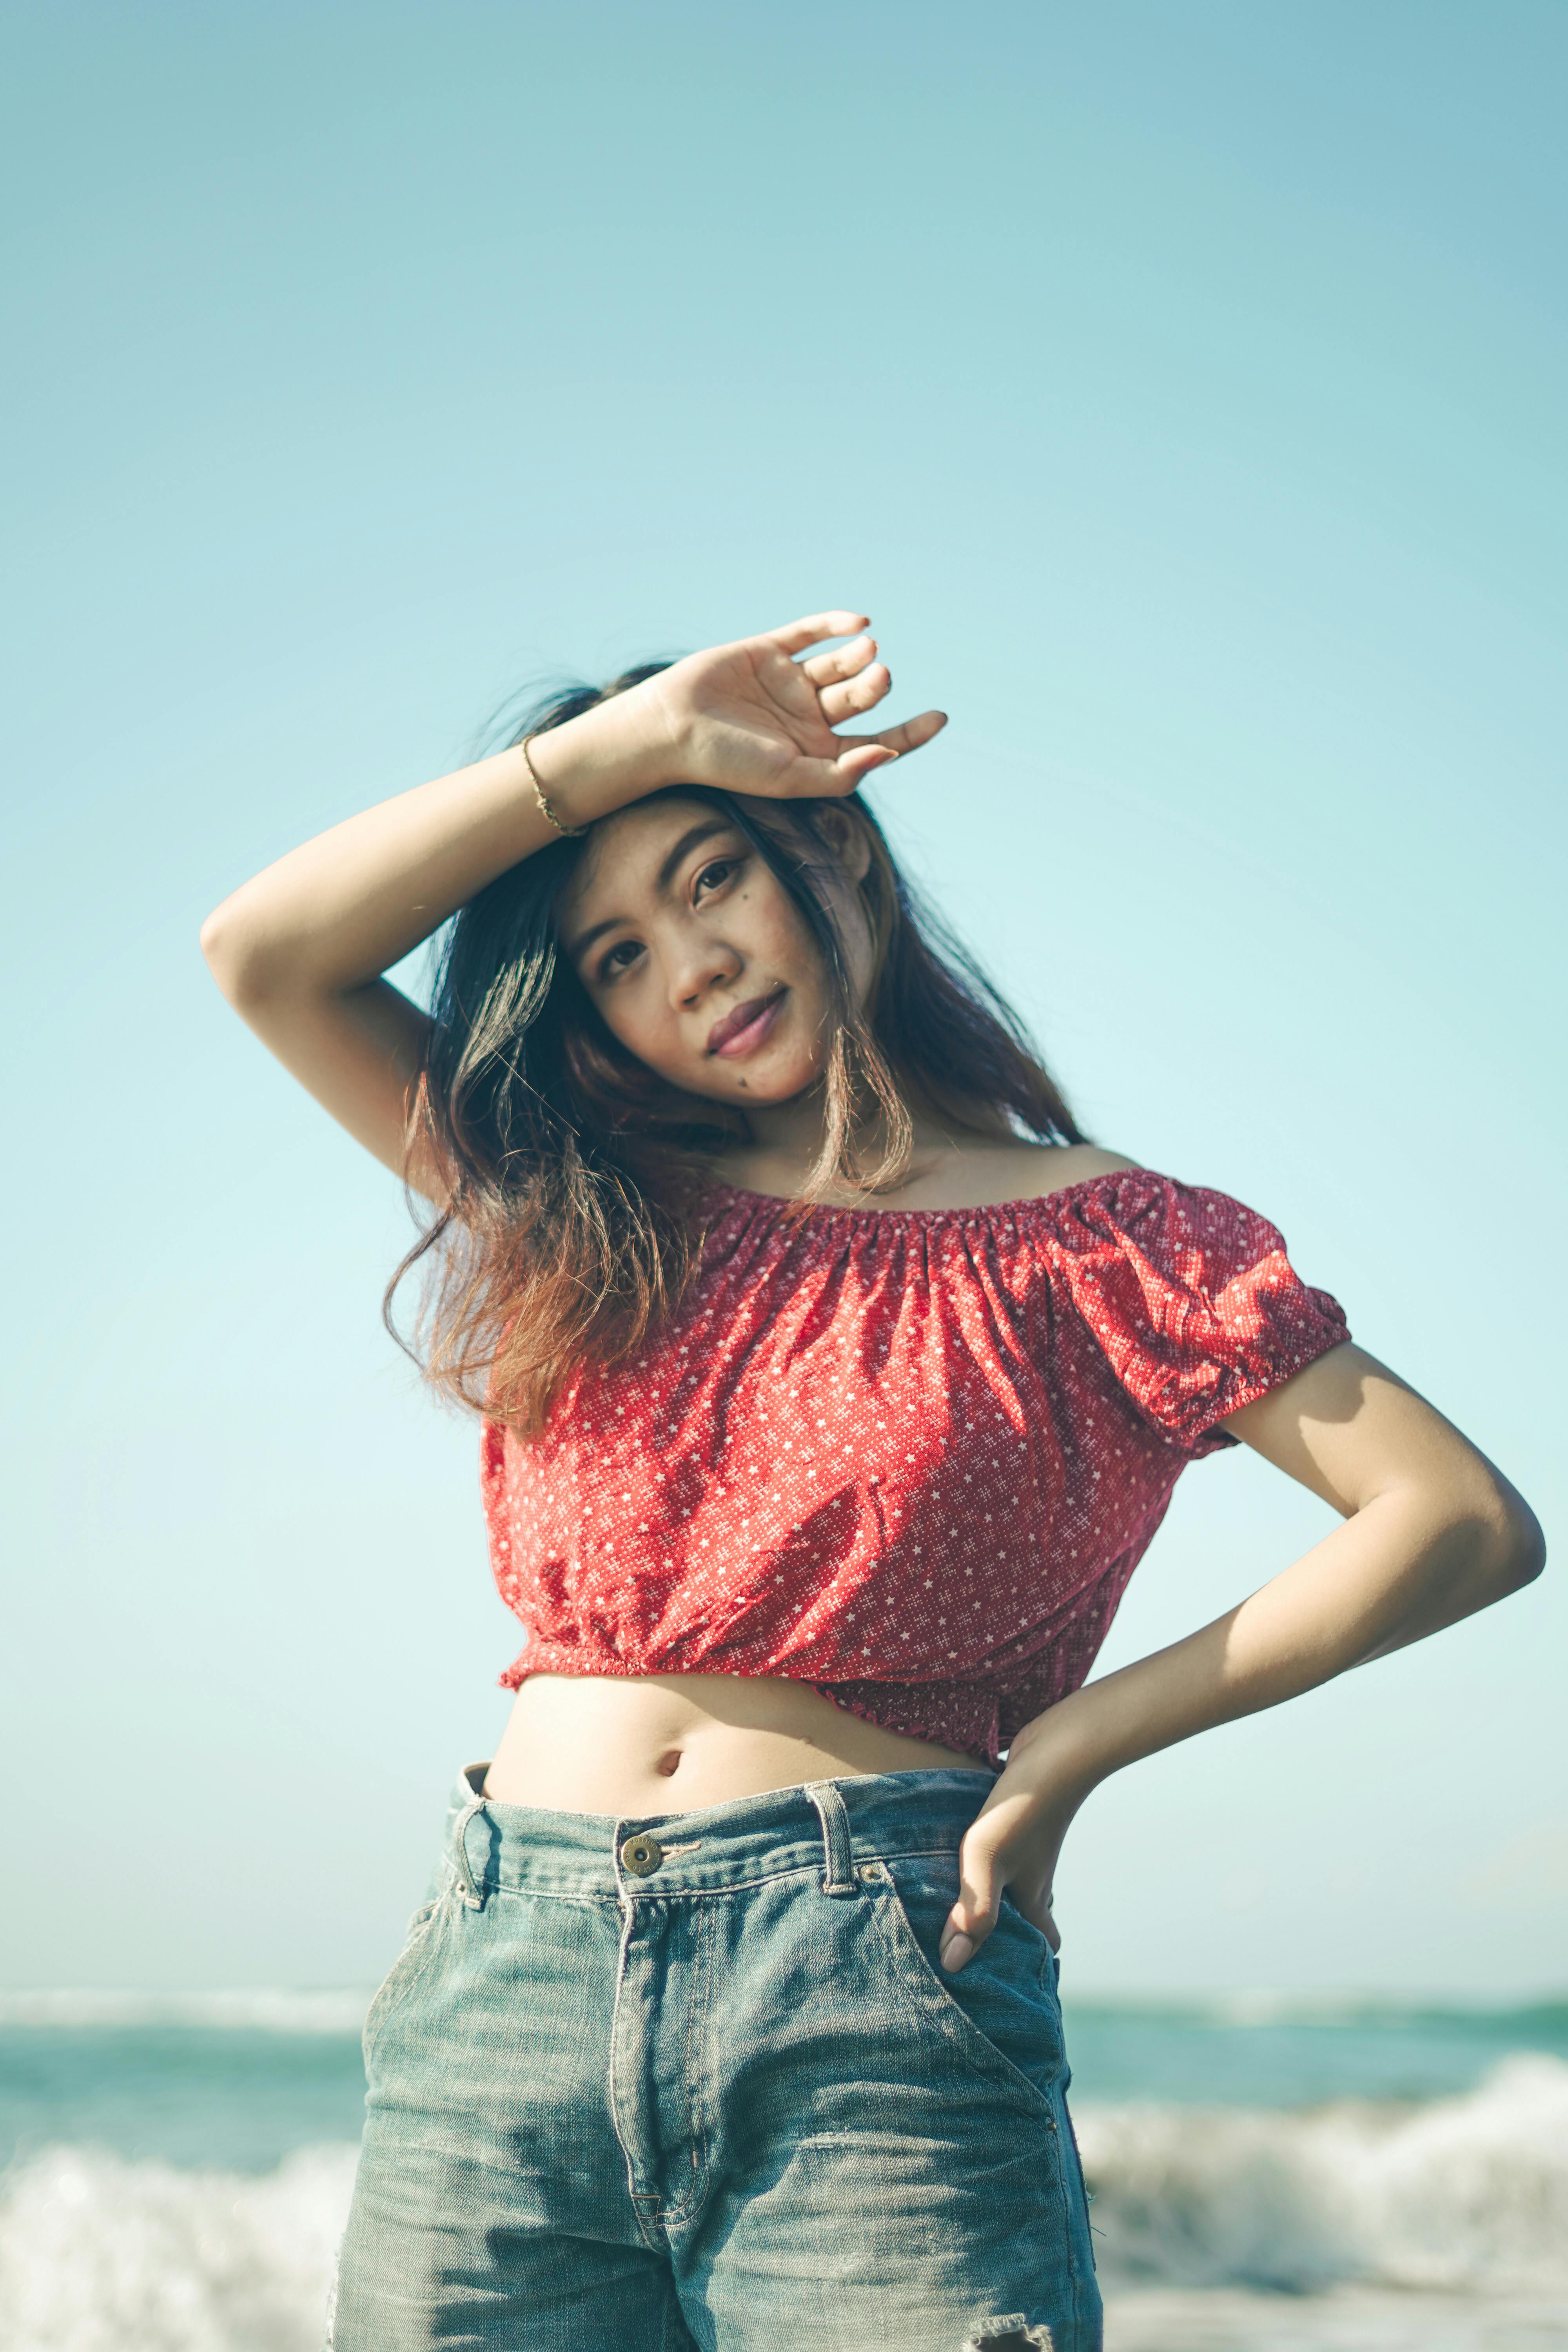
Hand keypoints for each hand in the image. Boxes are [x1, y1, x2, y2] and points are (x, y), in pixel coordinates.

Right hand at [633, 610, 946, 798]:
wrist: (672, 729)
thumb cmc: (728, 763)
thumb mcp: (791, 778)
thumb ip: (841, 773)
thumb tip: (887, 756)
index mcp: (818, 753)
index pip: (875, 743)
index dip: (910, 733)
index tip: (941, 718)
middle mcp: (807, 718)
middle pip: (858, 699)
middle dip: (874, 687)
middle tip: (880, 677)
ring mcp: (788, 683)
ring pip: (839, 665)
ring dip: (859, 658)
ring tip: (869, 651)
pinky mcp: (768, 651)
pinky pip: (809, 632)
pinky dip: (834, 623)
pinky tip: (859, 621)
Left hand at [938, 1728, 1092, 1973]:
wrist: (1057, 1749)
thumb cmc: (1023, 1810)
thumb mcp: (989, 1862)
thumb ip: (973, 1911)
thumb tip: (952, 1964)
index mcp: (1034, 1896)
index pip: (1044, 1944)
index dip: (1032, 1967)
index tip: (1009, 1982)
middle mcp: (1034, 1874)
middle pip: (1027, 1914)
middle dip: (1005, 1932)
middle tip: (967, 1945)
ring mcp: (1027, 1844)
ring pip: (1013, 1879)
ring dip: (989, 1892)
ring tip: (949, 1902)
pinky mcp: (1015, 1817)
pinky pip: (1000, 1848)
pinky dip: (982, 1857)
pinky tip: (952, 1849)